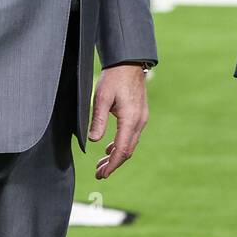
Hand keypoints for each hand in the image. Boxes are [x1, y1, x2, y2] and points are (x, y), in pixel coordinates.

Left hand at [90, 63, 148, 179]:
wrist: (129, 62)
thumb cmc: (114, 77)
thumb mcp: (101, 97)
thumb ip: (99, 120)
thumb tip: (94, 141)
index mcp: (131, 119)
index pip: (122, 150)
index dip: (112, 165)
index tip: (102, 174)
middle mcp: (140, 121)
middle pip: (127, 151)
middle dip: (113, 164)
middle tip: (99, 174)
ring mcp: (142, 118)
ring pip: (130, 144)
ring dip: (117, 156)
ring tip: (101, 164)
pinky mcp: (140, 114)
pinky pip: (132, 136)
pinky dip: (121, 145)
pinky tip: (110, 148)